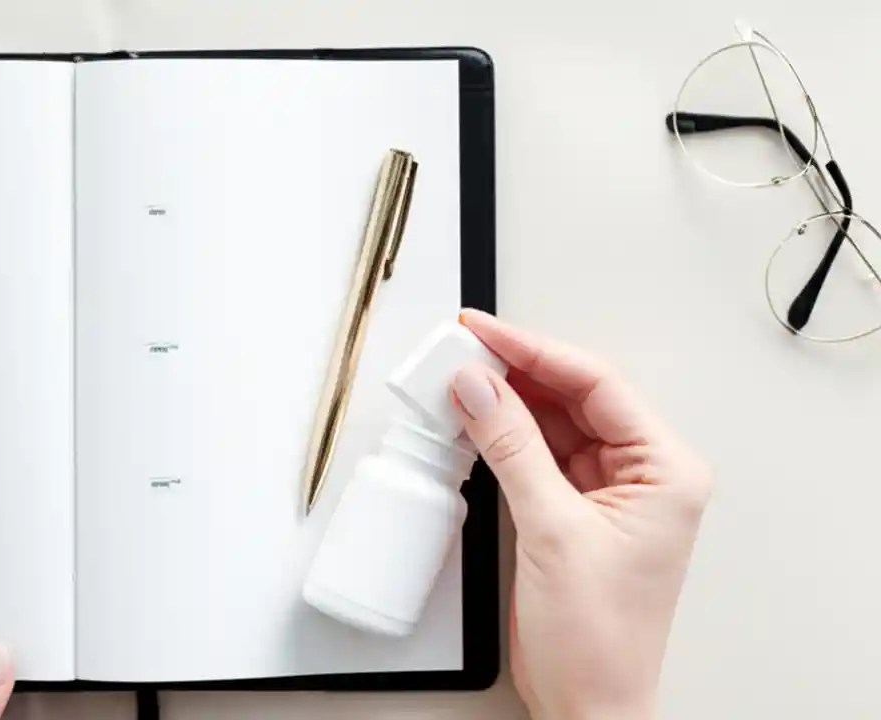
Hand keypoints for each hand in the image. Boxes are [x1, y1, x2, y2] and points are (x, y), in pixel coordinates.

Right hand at [449, 310, 711, 719]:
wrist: (589, 706)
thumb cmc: (600, 640)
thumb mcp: (552, 530)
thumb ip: (511, 448)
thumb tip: (479, 387)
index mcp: (666, 470)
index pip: (597, 385)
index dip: (536, 351)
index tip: (486, 332)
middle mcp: (645, 475)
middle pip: (576, 397)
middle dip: (517, 372)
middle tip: (464, 350)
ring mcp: (609, 493)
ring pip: (553, 423)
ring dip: (506, 403)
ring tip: (459, 380)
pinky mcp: (576, 511)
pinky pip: (538, 455)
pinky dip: (503, 437)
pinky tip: (474, 421)